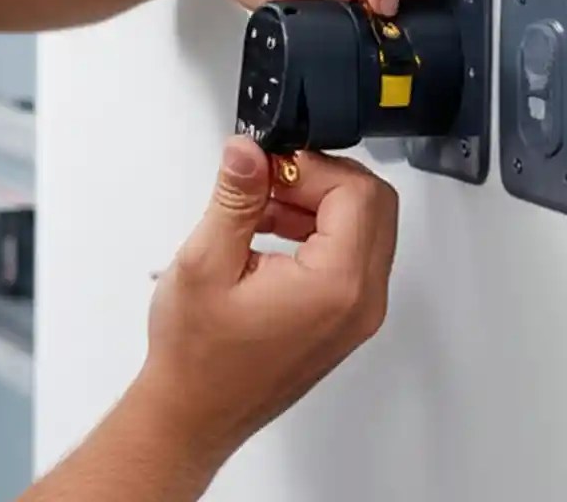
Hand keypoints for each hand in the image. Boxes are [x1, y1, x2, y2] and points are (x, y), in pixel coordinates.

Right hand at [131, 135, 397, 462]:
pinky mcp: (343, 320)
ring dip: (317, 204)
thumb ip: (234, 198)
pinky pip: (350, 258)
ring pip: (364, 229)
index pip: (357, 193)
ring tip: (258, 208)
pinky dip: (317, 233)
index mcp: (336, 285)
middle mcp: (360, 302)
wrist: (193, 414)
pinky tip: (266, 234)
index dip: (311, 165)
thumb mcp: (204, 262)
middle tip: (265, 180)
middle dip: (319, 179)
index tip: (266, 166)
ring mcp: (357, 315)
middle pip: (373, 206)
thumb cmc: (196, 356)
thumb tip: (249, 150)